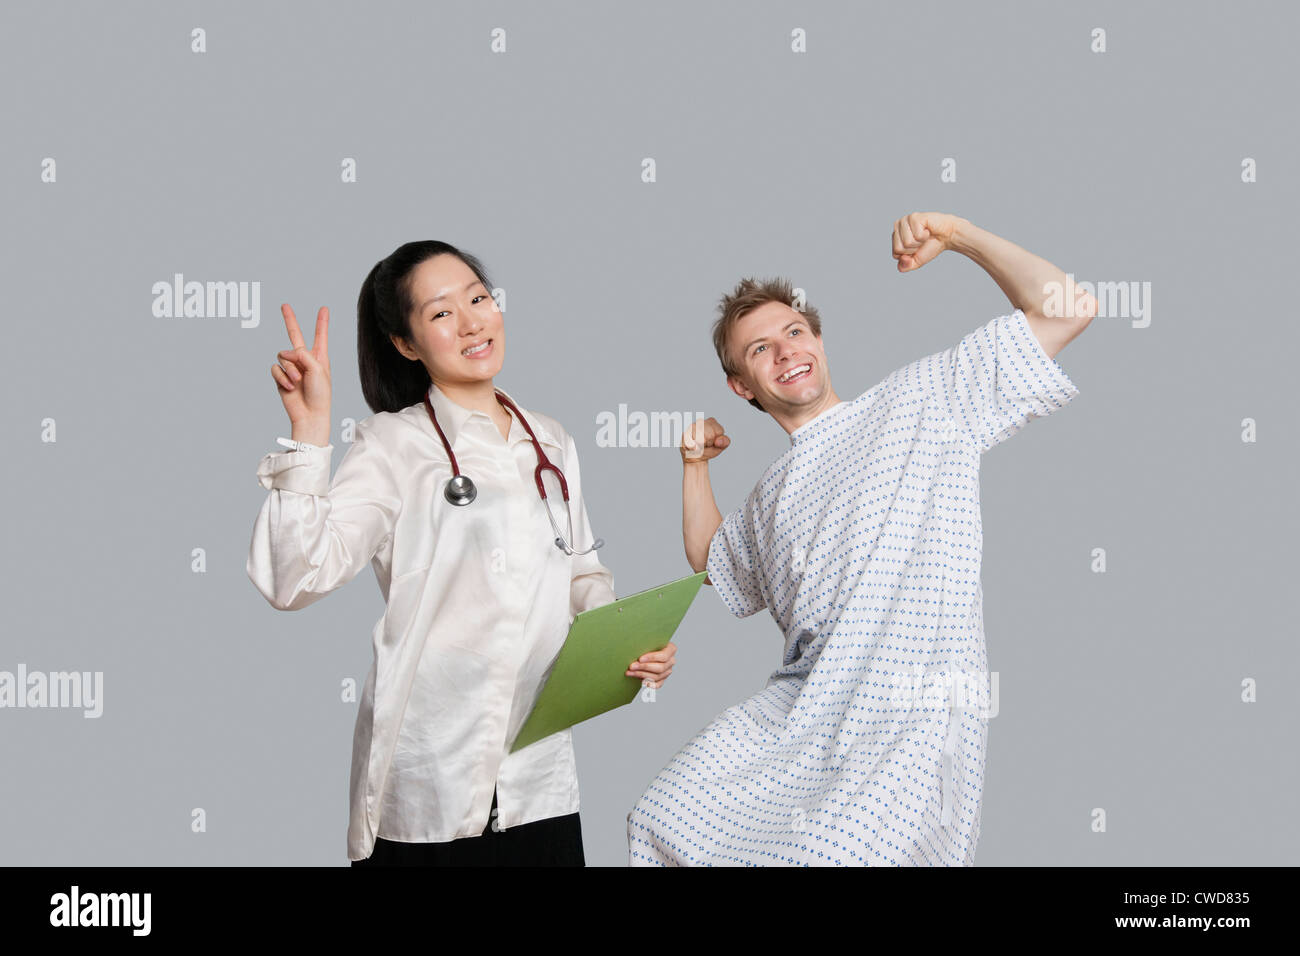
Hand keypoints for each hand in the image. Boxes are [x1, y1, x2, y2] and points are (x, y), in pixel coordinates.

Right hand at [271, 304, 331, 428]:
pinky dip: (282, 377)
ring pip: (283, 356)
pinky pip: (276, 368)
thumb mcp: (317, 369)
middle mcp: (305, 359)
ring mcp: (292, 367)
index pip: (320, 336)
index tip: (324, 309)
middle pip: (295, 335)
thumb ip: (301, 354)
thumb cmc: (319, 394)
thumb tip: (283, 353)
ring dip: (290, 369)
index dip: (321, 322)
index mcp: (319, 357)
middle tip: (285, 305)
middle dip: (290, 320)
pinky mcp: (281, 377)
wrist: (310, 414)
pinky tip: (289, 386)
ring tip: (298, 381)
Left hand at [627, 642, 675, 688]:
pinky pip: (657, 685)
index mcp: (671, 649)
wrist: (645, 651)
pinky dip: (649, 684)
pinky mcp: (662, 679)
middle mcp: (671, 661)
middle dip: (644, 667)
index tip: (640, 659)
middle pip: (660, 667)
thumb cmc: (647, 644)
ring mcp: (668, 671)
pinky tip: (641, 682)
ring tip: (630, 672)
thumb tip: (634, 647)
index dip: (652, 658)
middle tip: (632, 666)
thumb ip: (645, 643)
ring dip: (642, 675)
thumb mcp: (648, 640)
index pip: (664, 656)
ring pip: (657, 676)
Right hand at [681, 417, 729, 464]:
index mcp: (712, 422)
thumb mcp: (720, 446)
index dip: (717, 440)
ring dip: (701, 447)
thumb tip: (718, 441)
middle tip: (706, 444)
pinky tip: (693, 448)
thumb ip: (724, 442)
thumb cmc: (709, 449)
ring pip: (701, 440)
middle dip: (709, 443)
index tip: (713, 442)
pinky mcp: (684, 435)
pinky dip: (694, 449)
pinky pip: (693, 445)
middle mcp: (701, 422)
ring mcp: (691, 428)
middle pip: (710, 435)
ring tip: (699, 446)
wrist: (696, 457)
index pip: (718, 431)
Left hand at [891, 212, 962, 272]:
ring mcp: (905, 220)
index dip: (909, 255)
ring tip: (925, 235)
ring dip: (919, 242)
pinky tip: (927, 230)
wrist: (947, 236)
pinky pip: (916, 236)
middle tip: (921, 241)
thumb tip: (903, 258)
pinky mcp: (914, 217)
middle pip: (899, 248)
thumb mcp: (916, 261)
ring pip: (906, 243)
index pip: (895, 254)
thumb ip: (905, 266)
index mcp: (895, 235)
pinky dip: (925, 236)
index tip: (917, 247)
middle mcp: (897, 225)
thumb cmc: (930, 246)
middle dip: (913, 249)